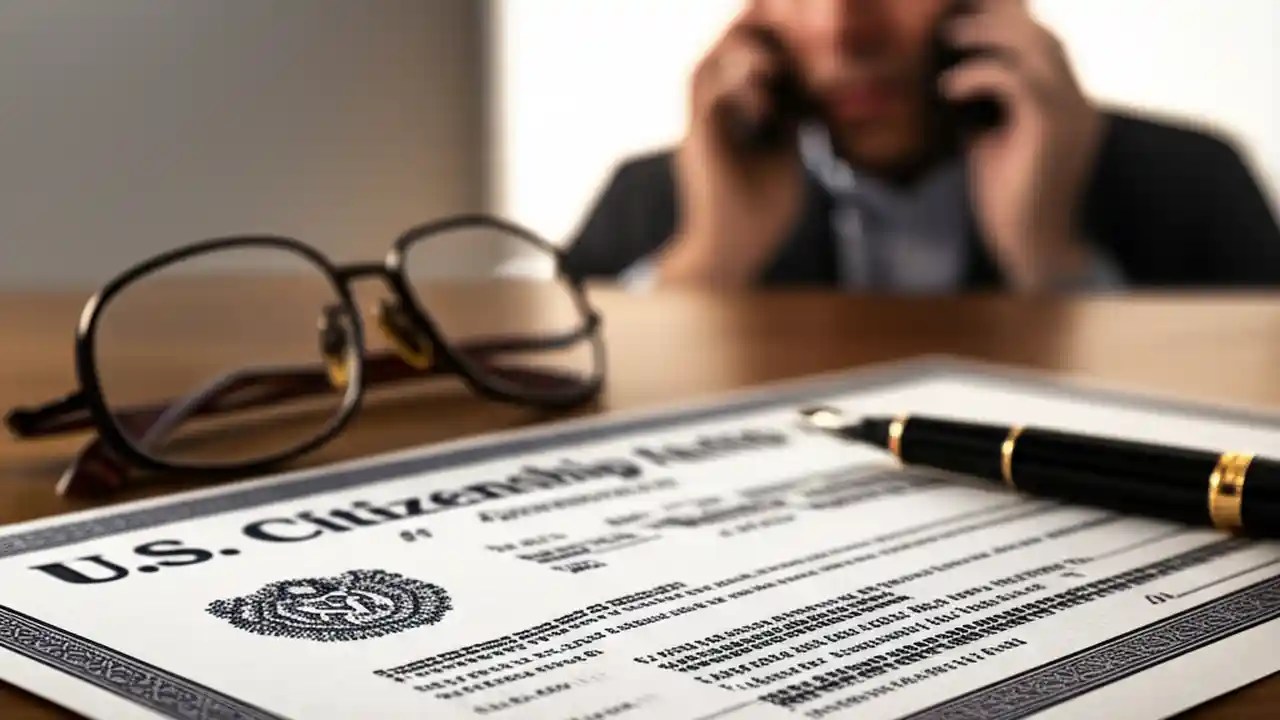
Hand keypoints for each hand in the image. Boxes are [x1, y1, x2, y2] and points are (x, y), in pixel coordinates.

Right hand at [656, 15, 805, 287]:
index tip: (785, 26)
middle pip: (713, 58)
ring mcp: (699, 131)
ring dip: (736, 53)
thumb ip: (789, 124)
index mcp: (725, 122)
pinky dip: (737, 85)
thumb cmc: (759, 215)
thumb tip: (805, 95)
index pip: (736, 68)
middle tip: (770, 18)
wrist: (734, 255)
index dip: (756, 43)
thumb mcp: (786, 158)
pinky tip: (766, 87)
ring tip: (771, 53)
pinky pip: (710, 99)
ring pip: (703, 70)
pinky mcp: (698, 145)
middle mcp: (706, 120)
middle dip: (741, 35)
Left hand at [942, 0, 1106, 290]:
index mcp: (1071, 107)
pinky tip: (949, 87)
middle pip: (1047, 38)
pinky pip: (1016, 80)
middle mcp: (1079, 106)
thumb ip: (987, 110)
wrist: (1031, 245)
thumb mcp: (994, 144)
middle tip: (957, 18)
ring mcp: (1072, 115)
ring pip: (1038, 47)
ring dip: (991, 35)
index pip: (1050, 48)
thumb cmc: (1009, 201)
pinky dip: (979, 74)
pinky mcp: (1051, 129)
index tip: (977, 13)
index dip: (1017, 23)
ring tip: (952, 36)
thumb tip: (954, 80)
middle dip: (1002, 19)